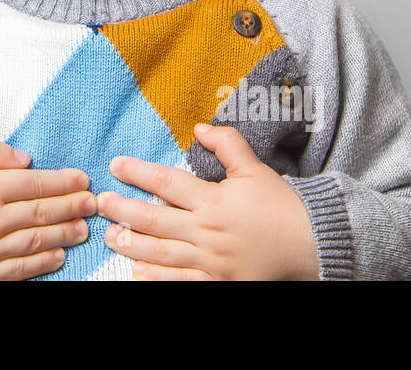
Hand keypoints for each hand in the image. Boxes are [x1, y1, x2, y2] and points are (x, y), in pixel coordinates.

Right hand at [0, 139, 96, 279]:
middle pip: (42, 213)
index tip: (83, 179)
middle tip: (93, 203)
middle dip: (72, 207)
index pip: (36, 184)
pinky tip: (57, 257)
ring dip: (64, 236)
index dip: (65, 181)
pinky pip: (17, 272)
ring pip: (35, 244)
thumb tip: (28, 160)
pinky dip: (41, 265)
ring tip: (83, 229)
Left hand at [97, 123, 320, 279]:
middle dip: (124, 210)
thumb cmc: (280, 206)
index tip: (115, 165)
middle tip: (100, 203)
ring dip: (132, 244)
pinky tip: (137, 271)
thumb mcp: (255, 169)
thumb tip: (199, 128)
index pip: (167, 182)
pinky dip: (156, 278)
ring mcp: (211, 262)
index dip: (138, 172)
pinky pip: (180, 282)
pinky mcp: (217, 284)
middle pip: (155, 220)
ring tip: (110, 235)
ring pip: (161, 253)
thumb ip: (227, 145)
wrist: (310, 245)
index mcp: (214, 201)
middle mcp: (207, 232)